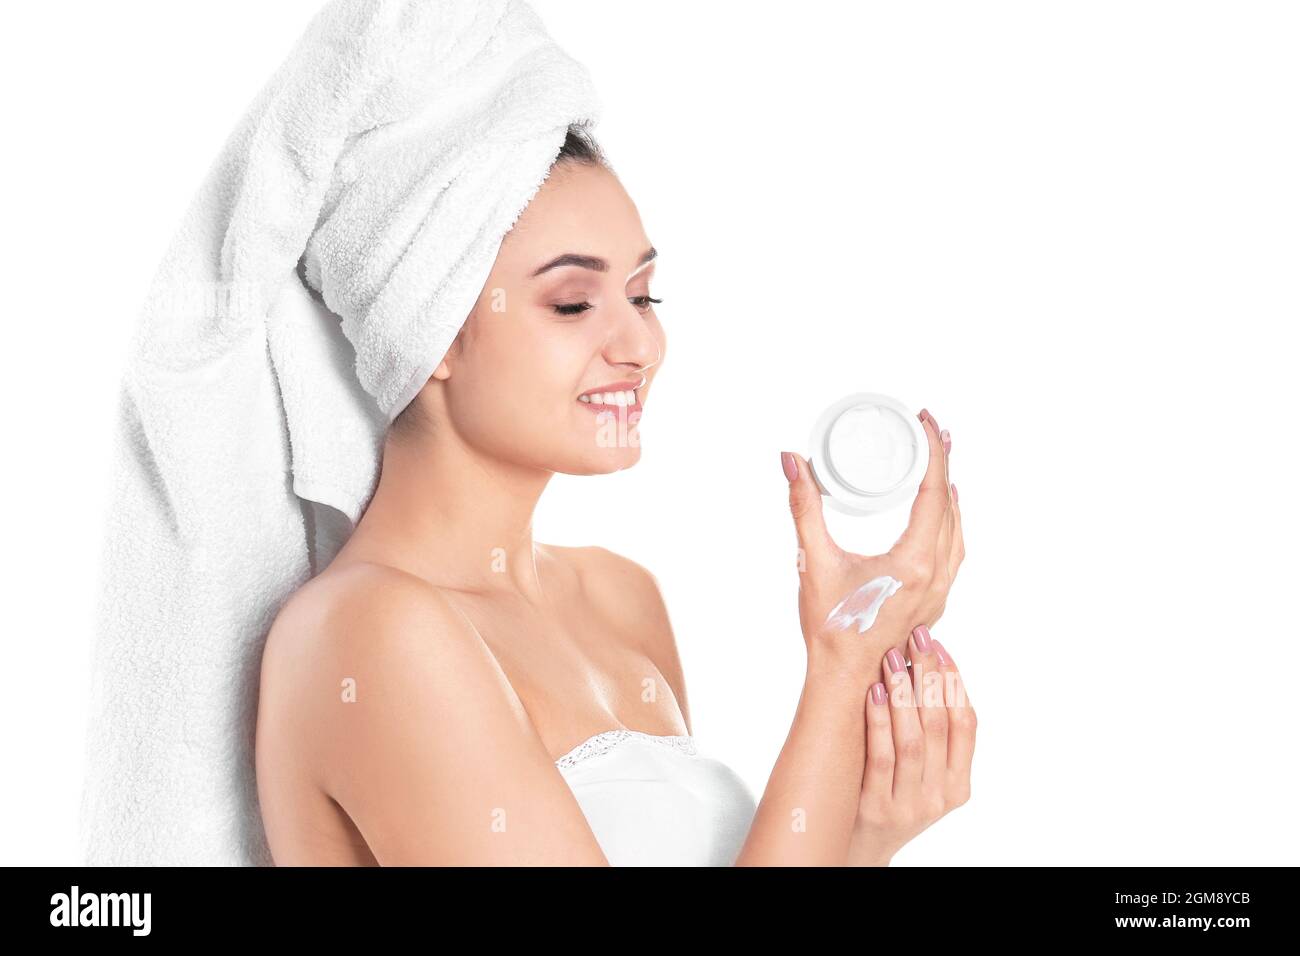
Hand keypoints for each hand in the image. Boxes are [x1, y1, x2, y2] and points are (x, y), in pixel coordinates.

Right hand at [781, 408, 962, 678]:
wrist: (843, 678)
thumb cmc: (830, 627)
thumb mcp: (813, 560)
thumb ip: (804, 507)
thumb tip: (793, 462)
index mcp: (915, 562)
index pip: (935, 490)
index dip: (935, 449)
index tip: (927, 421)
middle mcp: (936, 575)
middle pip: (951, 505)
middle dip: (943, 462)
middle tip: (933, 431)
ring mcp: (939, 591)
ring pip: (957, 529)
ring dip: (950, 494)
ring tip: (939, 467)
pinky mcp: (934, 601)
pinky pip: (954, 551)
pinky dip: (950, 523)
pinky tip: (940, 517)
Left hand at [846, 625, 975, 865]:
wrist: (854, 847)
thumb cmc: (886, 795)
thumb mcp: (919, 775)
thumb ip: (927, 734)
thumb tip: (924, 665)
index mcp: (958, 786)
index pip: (966, 724)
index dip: (955, 681)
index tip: (939, 645)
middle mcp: (939, 796)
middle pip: (940, 725)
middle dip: (930, 676)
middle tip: (916, 637)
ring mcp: (908, 804)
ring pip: (914, 740)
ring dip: (904, 692)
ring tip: (893, 655)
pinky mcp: (876, 808)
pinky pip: (881, 757)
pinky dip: (880, 720)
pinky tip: (873, 690)